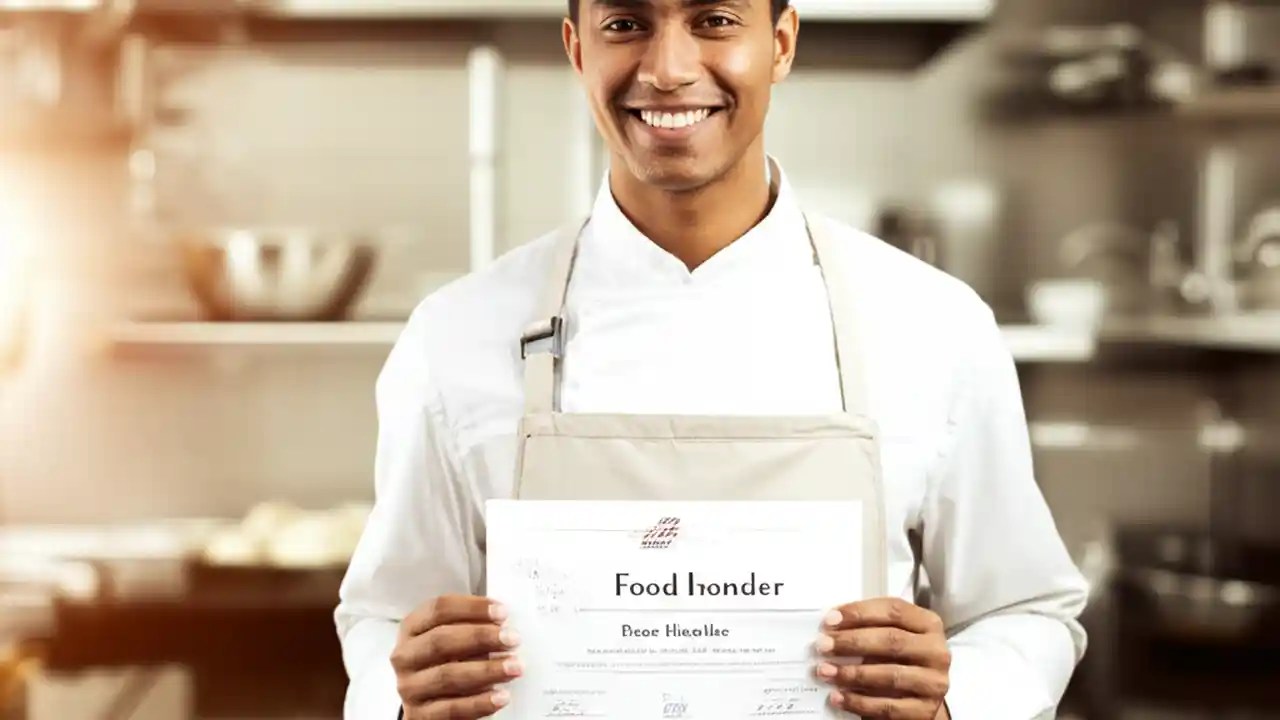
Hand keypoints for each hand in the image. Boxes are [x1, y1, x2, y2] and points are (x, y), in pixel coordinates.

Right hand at [392, 594, 522, 719]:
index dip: (472, 608)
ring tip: (513, 667)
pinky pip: (451, 709)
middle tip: (512, 639)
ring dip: (486, 670)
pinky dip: (479, 703)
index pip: (438, 609)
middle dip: (481, 637)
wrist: (430, 702)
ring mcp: (409, 687)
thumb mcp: (452, 638)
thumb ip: (471, 627)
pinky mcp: (419, 716)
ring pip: (447, 676)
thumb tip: (503, 625)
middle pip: (441, 640)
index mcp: (412, 628)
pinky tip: (500, 697)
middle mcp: (405, 656)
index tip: (502, 612)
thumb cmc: (446, 662)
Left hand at [813, 598, 950, 719]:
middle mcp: (936, 651)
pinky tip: (838, 696)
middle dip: (852, 642)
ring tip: (826, 671)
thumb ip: (868, 627)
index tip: (830, 620)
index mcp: (929, 624)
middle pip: (892, 640)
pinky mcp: (926, 710)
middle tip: (823, 645)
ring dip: (852, 673)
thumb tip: (831, 626)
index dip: (859, 613)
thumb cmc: (899, 659)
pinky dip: (859, 702)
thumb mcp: (890, 636)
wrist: (918, 697)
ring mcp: (934, 682)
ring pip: (891, 675)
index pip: (894, 610)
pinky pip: (888, 707)